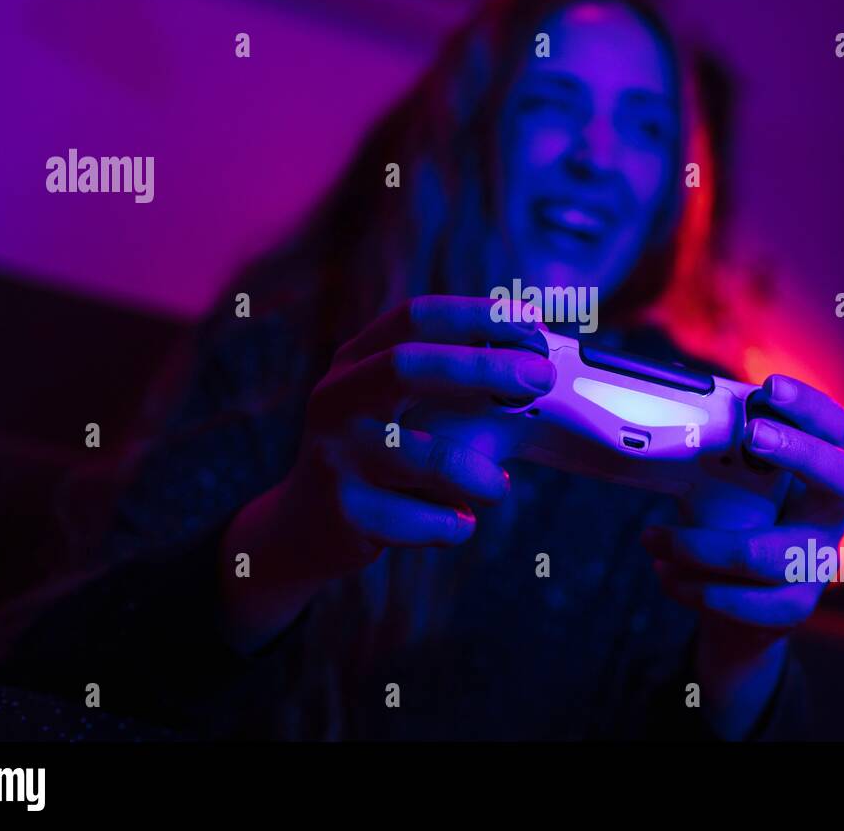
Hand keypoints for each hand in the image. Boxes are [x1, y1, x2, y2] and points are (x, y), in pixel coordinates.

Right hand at [220, 296, 553, 651]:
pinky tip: (458, 520)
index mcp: (354, 362)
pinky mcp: (344, 510)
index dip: (477, 314)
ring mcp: (334, 455)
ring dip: (481, 474)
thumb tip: (532, 367)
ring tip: (498, 485)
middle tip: (541, 378)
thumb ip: (446, 385)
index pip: (415, 318)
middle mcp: (336, 399)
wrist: (303, 529)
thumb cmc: (376, 458)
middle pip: (409, 366)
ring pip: (429, 457)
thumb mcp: (393, 408)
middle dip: (486, 367)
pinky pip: (424, 519)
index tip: (530, 323)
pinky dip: (456, 523)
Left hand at [641, 374, 843, 737]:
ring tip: (652, 537)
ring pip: (766, 554)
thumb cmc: (735, 528)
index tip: (770, 387)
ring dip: (699, 546)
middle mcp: (830, 516)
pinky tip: (665, 574)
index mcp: (817, 476)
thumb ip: (719, 459)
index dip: (811, 406)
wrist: (745, 613)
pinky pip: (746, 603)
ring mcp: (818, 564)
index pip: (836, 429)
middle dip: (799, 451)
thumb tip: (665, 414)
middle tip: (752, 433)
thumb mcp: (733, 489)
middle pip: (843, 478)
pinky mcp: (793, 607)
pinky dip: (694, 588)